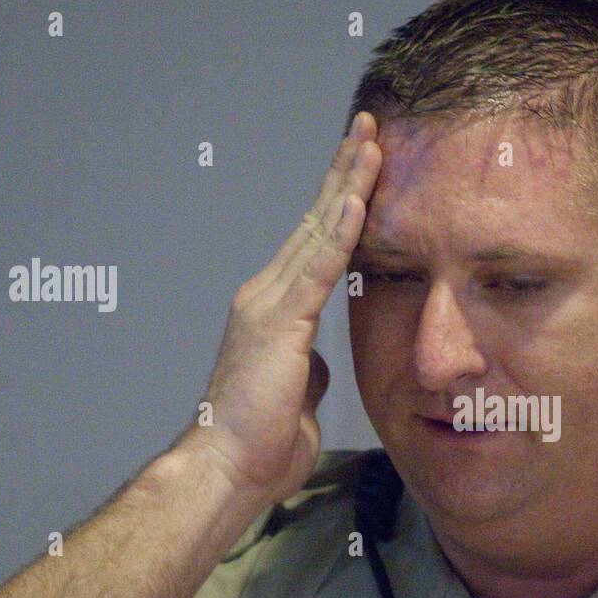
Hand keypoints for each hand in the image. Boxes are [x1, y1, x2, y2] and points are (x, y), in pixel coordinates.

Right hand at [181, 112, 381, 503]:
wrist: (228, 469)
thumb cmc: (260, 442)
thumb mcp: (296, 395)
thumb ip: (307, 366)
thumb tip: (319, 362)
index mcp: (274, 310)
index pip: (317, 243)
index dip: (341, 201)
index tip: (366, 165)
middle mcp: (266, 295)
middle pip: (316, 222)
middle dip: (343, 173)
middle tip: (369, 128)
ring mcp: (268, 304)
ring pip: (317, 232)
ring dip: (347, 186)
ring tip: (370, 143)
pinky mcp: (278, 322)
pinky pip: (317, 268)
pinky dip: (340, 232)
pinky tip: (358, 199)